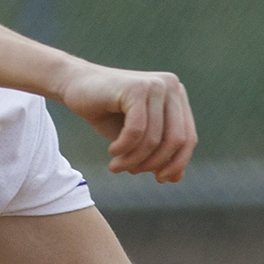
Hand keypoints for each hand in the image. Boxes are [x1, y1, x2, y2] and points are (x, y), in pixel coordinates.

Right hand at [57, 63, 196, 181]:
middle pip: (176, 140)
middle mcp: (171, 86)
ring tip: (115, 167)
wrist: (74, 84)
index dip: (176, 163)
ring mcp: (155, 85)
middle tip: (132, 173)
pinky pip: (136, 130)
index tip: (158, 179)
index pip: (189, 138)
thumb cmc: (107, 112)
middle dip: (154, 163)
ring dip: (133, 160)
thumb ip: (157, 154)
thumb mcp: (135, 138)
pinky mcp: (137, 88)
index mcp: (177, 97)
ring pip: (154, 138)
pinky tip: (112, 151)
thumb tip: (177, 178)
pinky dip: (124, 147)